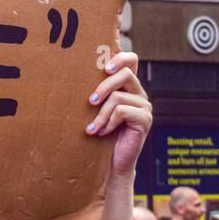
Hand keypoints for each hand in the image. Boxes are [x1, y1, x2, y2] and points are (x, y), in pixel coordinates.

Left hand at [85, 52, 151, 175]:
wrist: (111, 161)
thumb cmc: (100, 133)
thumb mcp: (96, 109)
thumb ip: (95, 93)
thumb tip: (72, 76)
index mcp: (127, 86)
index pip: (131, 60)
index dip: (120, 58)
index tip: (105, 68)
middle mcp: (138, 93)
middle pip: (124, 74)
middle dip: (103, 87)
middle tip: (90, 102)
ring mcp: (144, 106)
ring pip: (118, 96)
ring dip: (100, 114)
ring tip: (92, 128)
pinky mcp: (145, 119)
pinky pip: (122, 111)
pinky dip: (108, 122)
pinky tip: (103, 133)